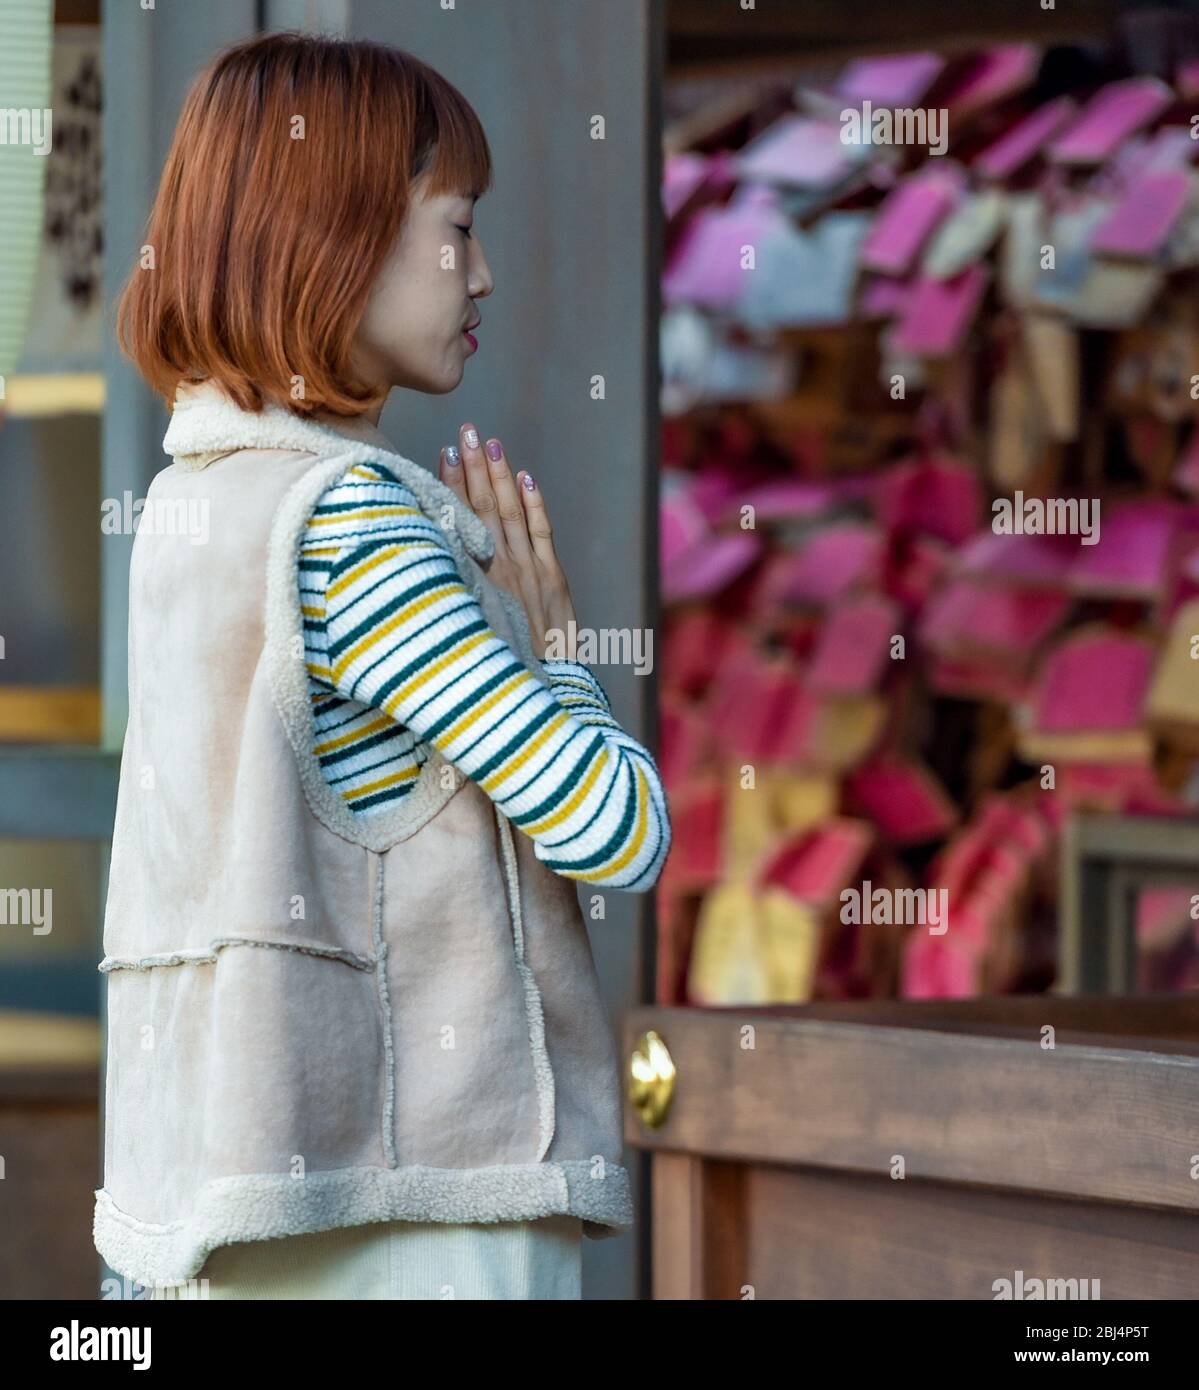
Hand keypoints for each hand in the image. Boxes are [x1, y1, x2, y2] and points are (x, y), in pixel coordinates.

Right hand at [439, 423, 577, 660]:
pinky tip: (526, 478)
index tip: (442, 453)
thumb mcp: (461, 634)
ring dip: (499, 476)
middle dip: (472, 467)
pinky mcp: (553, 583)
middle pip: (481, 508)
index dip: (450, 486)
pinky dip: (535, 505)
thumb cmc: (493, 670)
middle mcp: (496, 571)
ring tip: (488, 442)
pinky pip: (543, 534)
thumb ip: (446, 600)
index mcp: (470, 582)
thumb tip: (422, 571)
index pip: (456, 521)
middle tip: (465, 431)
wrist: (538, 695)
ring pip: (510, 514)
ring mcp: (528, 573)